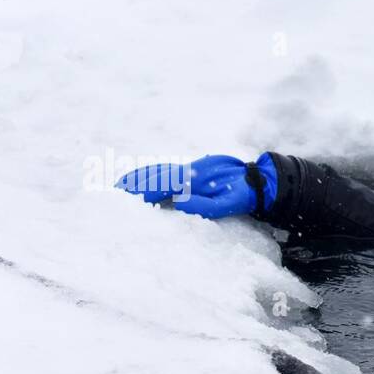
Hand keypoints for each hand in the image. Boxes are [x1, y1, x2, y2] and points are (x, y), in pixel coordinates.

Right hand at [117, 153, 276, 219]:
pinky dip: (151, 172)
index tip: (131, 199)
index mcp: (195, 180)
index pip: (165, 185)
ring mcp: (189, 168)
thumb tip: (179, 202)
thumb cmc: (243, 194)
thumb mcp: (229, 203)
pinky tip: (141, 177)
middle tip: (116, 194)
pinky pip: (166, 168)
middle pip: (156, 175)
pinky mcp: (191, 169)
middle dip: (136, 184)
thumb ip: (204, 205)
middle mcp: (188, 171)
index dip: (147, 191)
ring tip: (120, 184)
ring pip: (159, 170)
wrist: (257, 179)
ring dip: (140, 176)